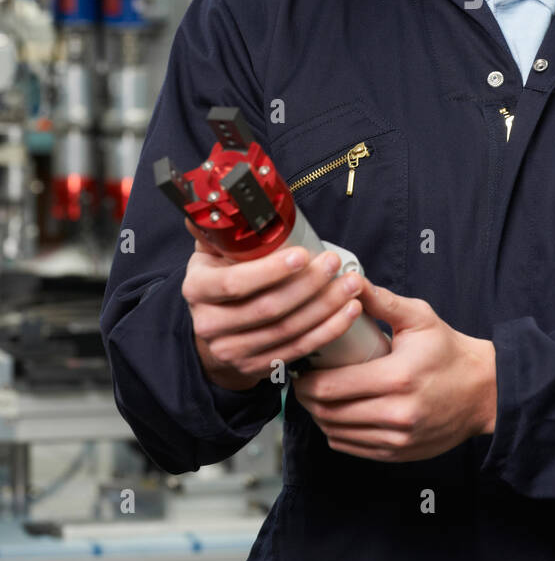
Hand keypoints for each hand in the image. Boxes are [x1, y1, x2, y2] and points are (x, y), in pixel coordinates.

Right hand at [181, 219, 366, 391]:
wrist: (215, 330)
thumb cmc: (220, 277)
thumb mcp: (211, 252)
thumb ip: (219, 227)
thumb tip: (223, 193)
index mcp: (197, 289)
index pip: (234, 283)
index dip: (270, 271)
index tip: (303, 254)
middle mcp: (210, 325)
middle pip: (267, 308)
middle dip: (308, 285)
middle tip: (334, 263)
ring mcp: (232, 351)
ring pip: (287, 331)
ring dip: (325, 307)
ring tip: (351, 283)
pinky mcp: (257, 368)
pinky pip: (299, 350)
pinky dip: (328, 330)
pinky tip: (350, 311)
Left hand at [293, 279, 496, 460]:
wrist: (484, 390)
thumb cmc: (449, 350)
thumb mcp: (419, 317)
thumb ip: (381, 300)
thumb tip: (349, 280)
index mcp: (397, 377)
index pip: (331, 387)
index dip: (305, 380)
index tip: (299, 367)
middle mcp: (397, 414)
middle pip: (328, 414)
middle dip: (306, 398)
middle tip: (301, 381)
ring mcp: (398, 439)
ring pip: (336, 434)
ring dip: (319, 416)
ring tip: (317, 396)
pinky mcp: (399, 454)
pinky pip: (352, 448)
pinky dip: (337, 432)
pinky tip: (337, 414)